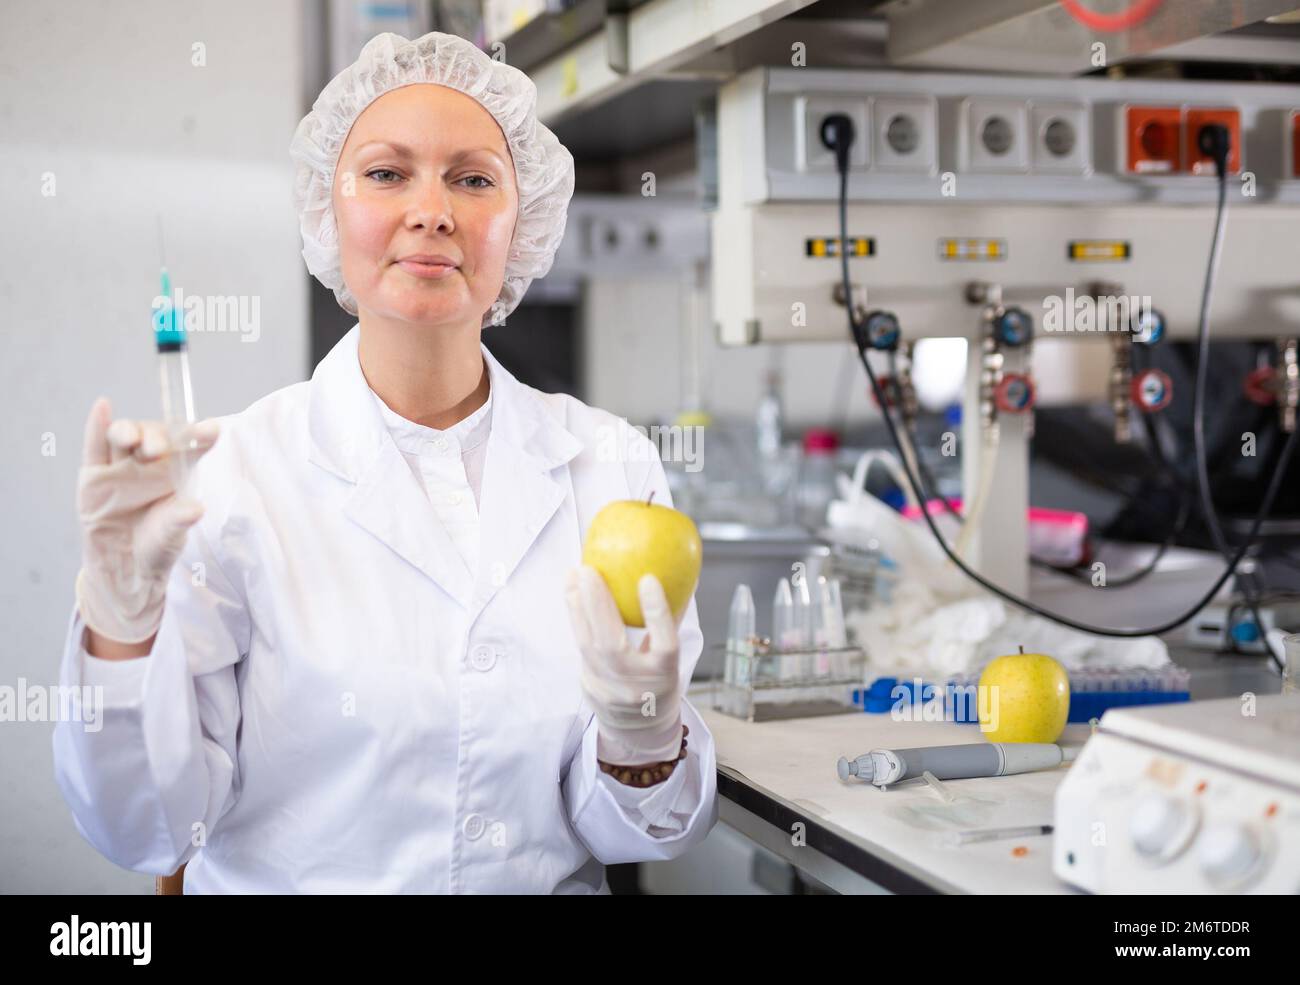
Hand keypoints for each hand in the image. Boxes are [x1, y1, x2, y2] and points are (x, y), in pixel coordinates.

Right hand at [75, 397, 220, 644]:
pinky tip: (102, 406)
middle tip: (157, 449)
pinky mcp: (94, 475)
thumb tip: (196, 510)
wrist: (122, 565)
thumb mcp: (170, 536)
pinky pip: (94, 447)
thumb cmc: (156, 545)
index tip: (212, 430)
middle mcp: (150, 463)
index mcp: (176, 472)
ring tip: (131, 437)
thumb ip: (179, 521)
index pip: (190, 448)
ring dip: (128, 431)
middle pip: (154, 437)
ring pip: (123, 437)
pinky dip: (96, 426)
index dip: (200, 436)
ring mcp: (120, 466)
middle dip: (156, 437)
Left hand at [565, 565, 682, 764]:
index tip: (648, 579)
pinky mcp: (589, 687)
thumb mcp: (672, 659)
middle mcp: (635, 684)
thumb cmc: (660, 681)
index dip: (657, 613)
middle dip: (598, 605)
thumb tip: (677, 575)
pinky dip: (575, 619)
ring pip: (588, 646)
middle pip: (613, 645)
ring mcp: (608, 688)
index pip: (664, 643)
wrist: (641, 730)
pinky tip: (572, 594)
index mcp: (664, 674)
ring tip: (573, 575)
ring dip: (577, 607)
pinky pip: (581, 648)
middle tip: (590, 570)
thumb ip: (670, 622)